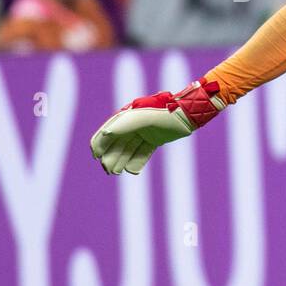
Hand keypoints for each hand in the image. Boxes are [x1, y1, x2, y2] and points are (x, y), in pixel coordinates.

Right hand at [90, 80, 224, 174]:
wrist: (189, 114)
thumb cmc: (166, 112)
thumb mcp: (145, 117)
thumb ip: (125, 124)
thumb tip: (106, 134)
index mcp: (127, 116)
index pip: (108, 132)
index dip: (100, 143)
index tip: (97, 157)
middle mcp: (134, 125)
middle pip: (117, 143)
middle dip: (111, 157)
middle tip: (109, 171)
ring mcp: (145, 132)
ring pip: (129, 149)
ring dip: (122, 161)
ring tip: (117, 173)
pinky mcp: (155, 139)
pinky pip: (143, 152)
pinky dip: (137, 161)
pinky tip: (132, 171)